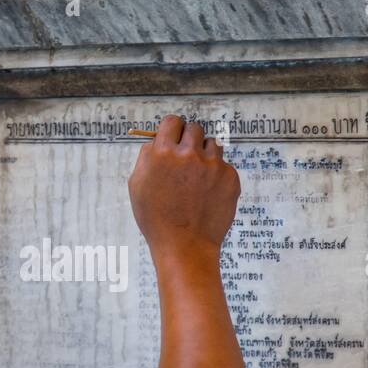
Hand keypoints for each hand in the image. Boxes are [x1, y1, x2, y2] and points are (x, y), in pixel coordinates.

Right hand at [128, 114, 239, 260]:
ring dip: (205, 156)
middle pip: (194, 128)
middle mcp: (188, 154)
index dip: (172, 130)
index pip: (172, 121)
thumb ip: (146, 157)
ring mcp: (212, 165)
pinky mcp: (230, 177)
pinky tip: (207, 195)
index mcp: (162, 153)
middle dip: (189, 141)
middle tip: (186, 159)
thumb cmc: (156, 219)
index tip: (174, 138)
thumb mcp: (138, 186)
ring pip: (212, 145)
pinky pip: (224, 166)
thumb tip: (156, 139)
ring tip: (197, 180)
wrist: (184, 246)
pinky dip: (217, 176)